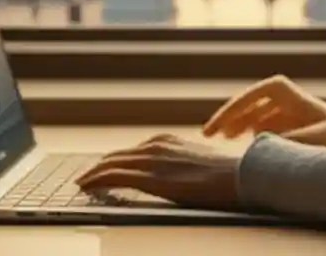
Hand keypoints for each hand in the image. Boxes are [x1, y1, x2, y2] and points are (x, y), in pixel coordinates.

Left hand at [75, 134, 242, 210]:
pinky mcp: (151, 177)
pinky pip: (114, 175)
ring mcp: (153, 159)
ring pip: (112, 164)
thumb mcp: (203, 163)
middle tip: (87, 176)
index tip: (106, 168)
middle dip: (101, 166)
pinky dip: (96, 179)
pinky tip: (85, 185)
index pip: (135, 151)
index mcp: (170, 141)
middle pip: (119, 155)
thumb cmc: (231, 174)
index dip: (118, 161)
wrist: (242, 175)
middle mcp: (158, 145)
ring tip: (82, 181)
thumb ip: (186, 165)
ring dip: (94, 173)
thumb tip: (184, 176)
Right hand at [202, 74, 325, 147]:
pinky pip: (267, 128)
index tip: (217, 128)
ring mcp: (290, 114)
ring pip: (255, 116)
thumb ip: (284, 143)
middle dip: (229, 118)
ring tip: (221, 139)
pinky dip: (253, 135)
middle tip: (208, 135)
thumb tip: (257, 148)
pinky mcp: (296, 128)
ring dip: (239, 125)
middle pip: (249, 104)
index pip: (252, 95)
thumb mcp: (313, 140)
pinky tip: (246, 146)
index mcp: (288, 95)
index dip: (230, 110)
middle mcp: (286, 101)